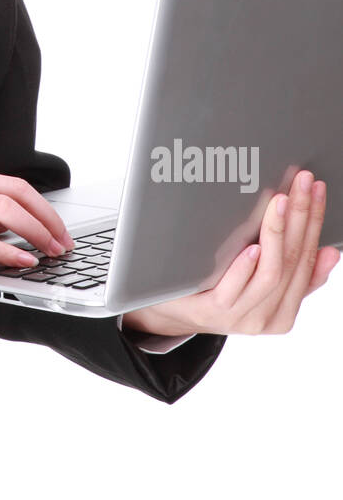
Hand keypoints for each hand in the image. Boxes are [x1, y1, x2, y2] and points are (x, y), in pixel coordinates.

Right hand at [0, 153, 74, 266]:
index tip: (54, 226)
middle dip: (48, 218)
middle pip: (16, 191)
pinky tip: (21, 263)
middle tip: (64, 241)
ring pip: (5, 210)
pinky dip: (7, 251)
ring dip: (36, 233)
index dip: (39, 205)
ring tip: (50, 253)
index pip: (7, 182)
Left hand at [122, 169, 340, 338]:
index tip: (317, 190)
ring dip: (277, 233)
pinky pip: (234, 288)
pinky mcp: (212, 311)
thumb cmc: (218, 292)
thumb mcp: (260, 286)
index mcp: (284, 311)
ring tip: (281, 202)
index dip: (315, 222)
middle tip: (303, 183)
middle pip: (292, 262)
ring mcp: (239, 316)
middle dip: (301, 217)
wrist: (172, 312)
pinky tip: (253, 247)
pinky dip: (245, 266)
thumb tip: (330, 252)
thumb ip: (295, 276)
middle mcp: (266, 317)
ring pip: (270, 274)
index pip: (307, 260)